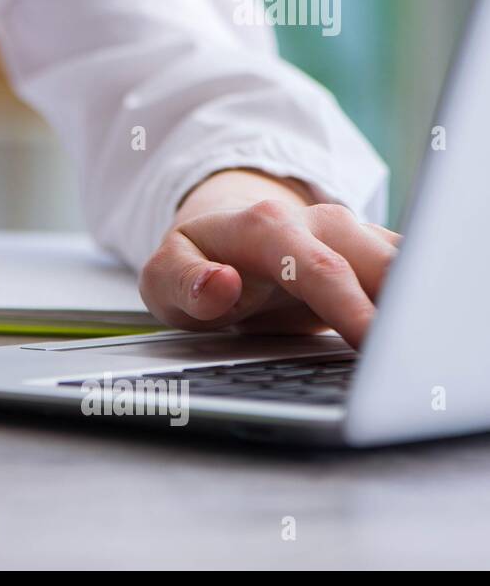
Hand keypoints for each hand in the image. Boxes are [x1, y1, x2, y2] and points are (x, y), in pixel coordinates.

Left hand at [138, 170, 399, 347]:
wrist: (221, 242)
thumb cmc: (194, 265)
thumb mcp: (163, 279)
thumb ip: (183, 282)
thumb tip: (219, 284)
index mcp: (265, 227)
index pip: (319, 268)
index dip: (349, 307)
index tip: (374, 344)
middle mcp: (318, 223)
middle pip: (379, 264)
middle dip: (403, 309)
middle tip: (411, 363)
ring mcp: (351, 235)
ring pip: (405, 266)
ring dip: (417, 307)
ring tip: (421, 352)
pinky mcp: (372, 254)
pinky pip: (412, 274)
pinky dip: (419, 305)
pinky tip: (419, 339)